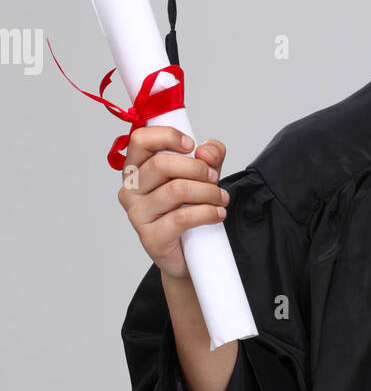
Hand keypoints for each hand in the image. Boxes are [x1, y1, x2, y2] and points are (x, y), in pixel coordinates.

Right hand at [117, 128, 229, 280]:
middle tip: (214, 178)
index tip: (191, 145)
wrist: (188, 254)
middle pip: (162, 164)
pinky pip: (182, 218)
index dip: (168, 136)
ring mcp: (137, 214)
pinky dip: (207, 212)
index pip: (140, 139)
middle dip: (197, 168)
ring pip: (176, 190)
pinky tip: (218, 214)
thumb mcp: (203, 174)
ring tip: (221, 198)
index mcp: (136, 169)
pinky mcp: (150, 237)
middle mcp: (130, 190)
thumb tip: (207, 151)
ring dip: (208, 192)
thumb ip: (209, 155)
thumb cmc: (189, 208)